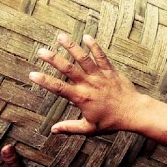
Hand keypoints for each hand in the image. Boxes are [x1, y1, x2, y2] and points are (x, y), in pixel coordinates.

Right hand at [28, 33, 148, 135]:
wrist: (133, 112)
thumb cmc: (111, 122)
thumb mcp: (89, 128)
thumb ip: (70, 128)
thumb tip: (53, 130)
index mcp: (81, 97)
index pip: (59, 88)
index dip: (44, 81)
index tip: (32, 74)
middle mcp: (89, 84)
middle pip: (68, 69)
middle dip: (53, 59)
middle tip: (40, 51)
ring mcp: (100, 75)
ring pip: (83, 58)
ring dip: (71, 47)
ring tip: (60, 36)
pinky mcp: (110, 70)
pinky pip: (101, 56)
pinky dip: (94, 46)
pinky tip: (86, 36)